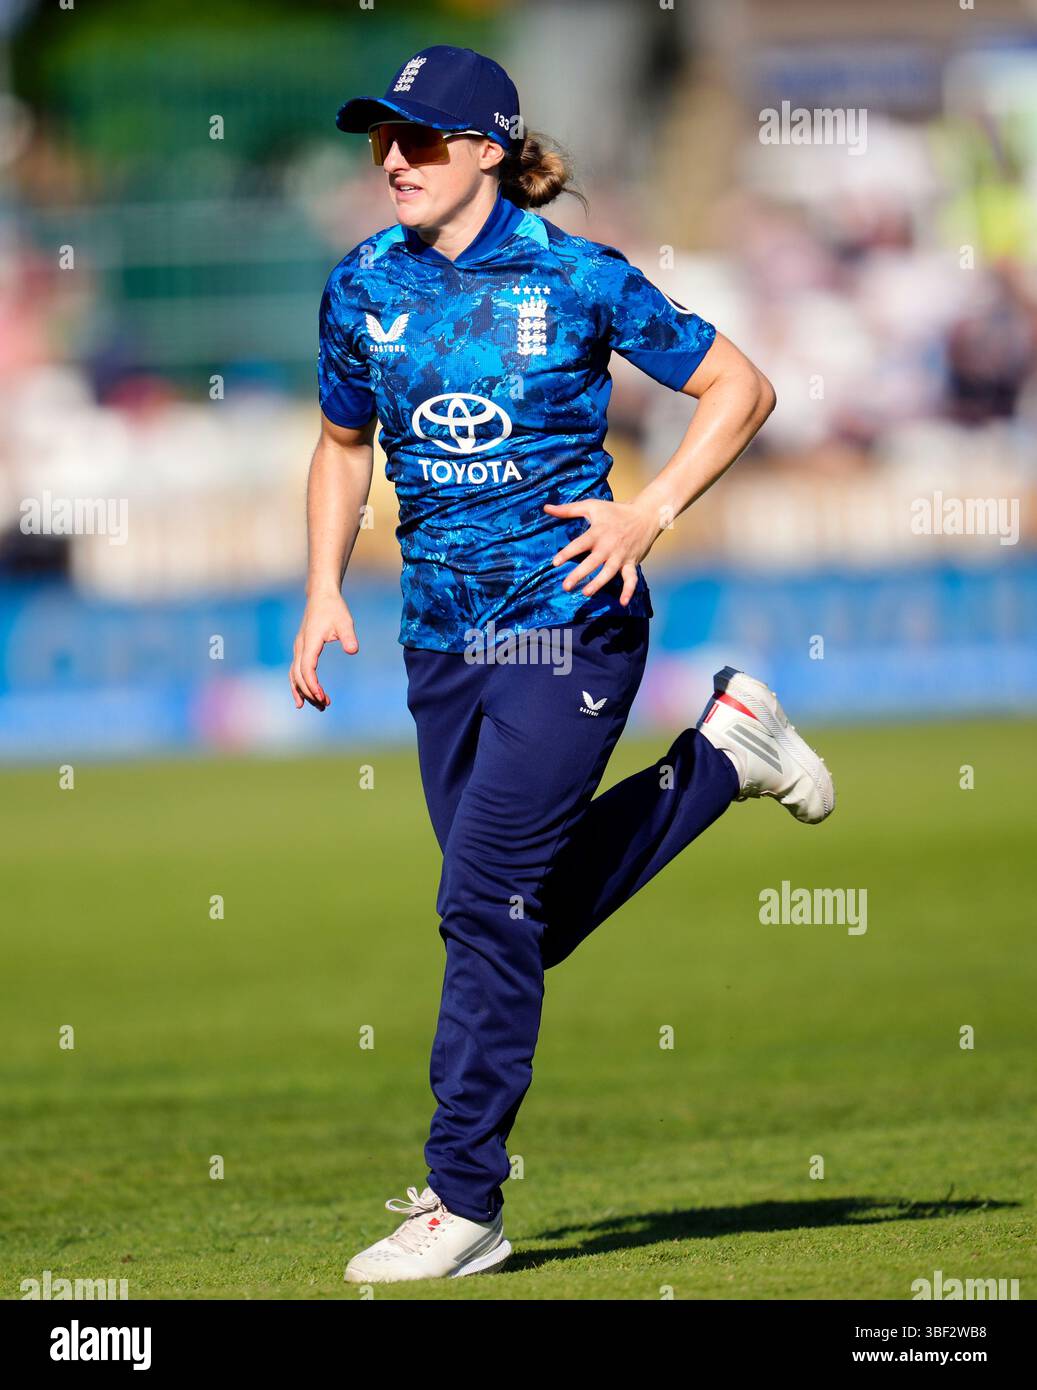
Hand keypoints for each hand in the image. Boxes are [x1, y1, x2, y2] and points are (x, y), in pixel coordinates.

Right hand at [289, 591, 357, 709]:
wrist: (321, 596)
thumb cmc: (334, 608)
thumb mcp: (345, 621)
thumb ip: (349, 636)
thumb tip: (353, 651)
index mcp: (309, 641)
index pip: (306, 668)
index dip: (312, 684)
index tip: (322, 696)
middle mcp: (300, 647)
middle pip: (299, 675)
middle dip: (310, 692)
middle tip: (325, 705)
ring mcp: (299, 649)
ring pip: (295, 675)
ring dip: (304, 692)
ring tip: (319, 706)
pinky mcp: (301, 650)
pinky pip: (295, 671)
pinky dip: (298, 686)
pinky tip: (304, 698)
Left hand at [544, 498, 661, 604]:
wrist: (646, 515)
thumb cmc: (615, 510)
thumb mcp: (591, 506)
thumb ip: (568, 509)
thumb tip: (546, 508)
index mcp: (598, 532)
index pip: (580, 544)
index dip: (567, 553)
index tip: (555, 562)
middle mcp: (609, 545)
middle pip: (593, 561)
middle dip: (580, 574)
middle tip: (566, 586)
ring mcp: (621, 556)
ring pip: (609, 572)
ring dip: (598, 583)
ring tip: (586, 593)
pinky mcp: (632, 563)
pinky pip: (631, 578)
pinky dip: (629, 590)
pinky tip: (623, 603)